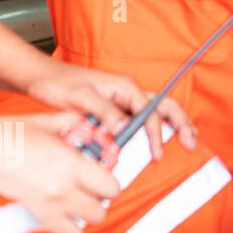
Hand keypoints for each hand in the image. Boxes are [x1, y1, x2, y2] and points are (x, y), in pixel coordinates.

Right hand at [0, 113, 121, 232]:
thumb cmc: (6, 132)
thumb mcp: (49, 121)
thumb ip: (77, 124)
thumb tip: (96, 127)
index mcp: (70, 164)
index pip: (111, 186)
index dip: (112, 181)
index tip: (106, 173)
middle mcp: (61, 189)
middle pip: (100, 211)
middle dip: (101, 199)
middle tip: (94, 186)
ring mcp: (46, 204)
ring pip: (83, 226)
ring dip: (85, 215)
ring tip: (80, 199)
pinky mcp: (31, 212)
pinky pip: (60, 232)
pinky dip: (68, 228)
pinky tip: (66, 215)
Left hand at [20, 58, 195, 160]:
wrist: (41, 77)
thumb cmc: (58, 83)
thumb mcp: (79, 98)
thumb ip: (104, 112)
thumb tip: (124, 129)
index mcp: (125, 87)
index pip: (150, 113)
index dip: (155, 134)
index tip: (157, 154)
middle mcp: (129, 91)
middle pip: (165, 106)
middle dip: (181, 123)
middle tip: (192, 143)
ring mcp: (123, 99)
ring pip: (157, 111)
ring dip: (174, 124)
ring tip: (187, 138)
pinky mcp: (115, 107)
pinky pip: (141, 117)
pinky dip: (155, 127)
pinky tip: (158, 138)